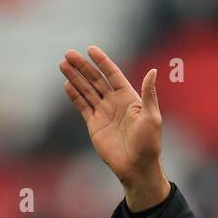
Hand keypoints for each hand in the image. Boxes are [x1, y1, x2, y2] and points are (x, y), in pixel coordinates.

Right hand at [59, 46, 168, 210]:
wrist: (137, 167)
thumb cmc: (148, 143)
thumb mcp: (152, 117)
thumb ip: (149, 94)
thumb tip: (154, 71)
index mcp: (129, 97)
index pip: (113, 74)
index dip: (102, 62)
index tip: (90, 49)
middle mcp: (115, 102)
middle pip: (96, 80)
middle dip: (82, 67)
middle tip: (68, 54)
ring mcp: (104, 113)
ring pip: (86, 90)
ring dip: (75, 77)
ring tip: (63, 64)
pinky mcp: (94, 125)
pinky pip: (83, 106)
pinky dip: (74, 96)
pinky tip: (66, 84)